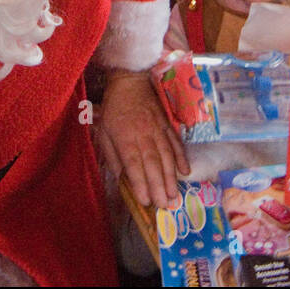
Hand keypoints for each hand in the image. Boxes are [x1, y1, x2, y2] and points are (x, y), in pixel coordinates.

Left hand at [94, 71, 188, 208]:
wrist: (130, 82)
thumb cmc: (114, 109)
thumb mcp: (104, 132)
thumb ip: (113, 156)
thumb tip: (121, 178)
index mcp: (125, 137)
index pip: (133, 163)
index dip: (140, 182)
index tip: (145, 201)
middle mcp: (143, 135)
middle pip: (152, 163)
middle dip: (159, 186)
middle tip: (165, 206)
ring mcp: (158, 129)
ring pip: (166, 156)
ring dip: (171, 177)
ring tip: (175, 195)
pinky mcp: (167, 125)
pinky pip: (176, 143)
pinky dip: (181, 157)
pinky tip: (186, 172)